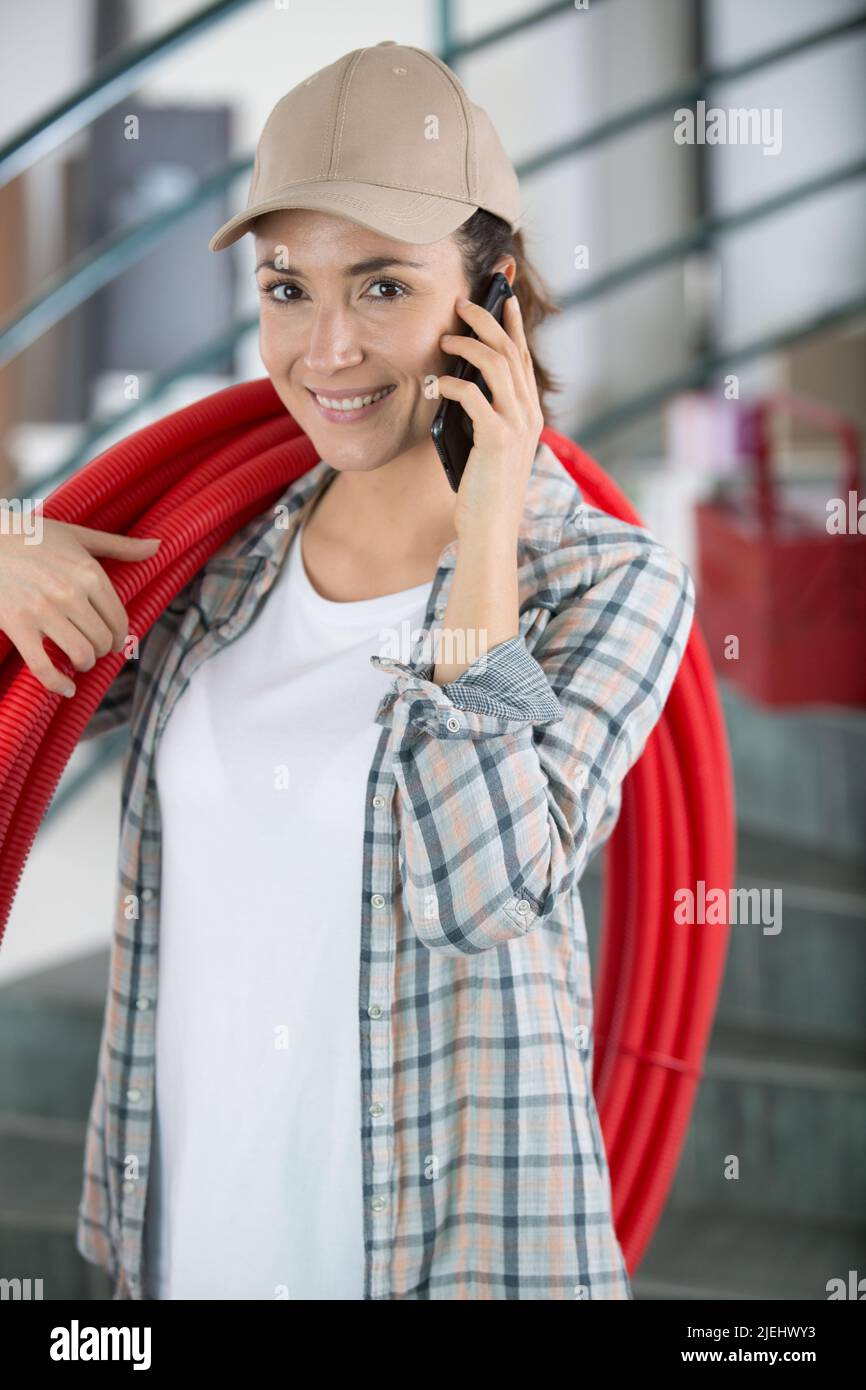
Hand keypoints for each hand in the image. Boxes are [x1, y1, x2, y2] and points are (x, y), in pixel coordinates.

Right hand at [0, 520, 160, 696]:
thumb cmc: (31, 536)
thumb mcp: (77, 535)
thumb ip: (119, 545)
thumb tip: (157, 546)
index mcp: (89, 572)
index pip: (119, 621)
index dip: (117, 637)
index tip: (110, 639)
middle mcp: (70, 593)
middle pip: (102, 642)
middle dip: (100, 650)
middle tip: (91, 648)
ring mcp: (43, 610)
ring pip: (81, 656)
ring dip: (83, 664)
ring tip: (78, 661)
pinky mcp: (17, 625)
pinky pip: (44, 667)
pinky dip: (58, 684)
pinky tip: (66, 688)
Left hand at [436, 293, 543, 543]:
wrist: (492, 529)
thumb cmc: (484, 491)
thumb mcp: (489, 446)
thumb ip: (484, 415)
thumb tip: (459, 383)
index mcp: (529, 414)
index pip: (523, 357)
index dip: (512, 324)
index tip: (501, 298)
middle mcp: (529, 414)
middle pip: (511, 350)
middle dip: (487, 319)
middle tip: (462, 303)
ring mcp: (516, 425)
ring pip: (497, 364)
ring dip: (468, 344)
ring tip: (446, 338)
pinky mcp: (497, 438)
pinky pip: (474, 395)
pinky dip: (452, 383)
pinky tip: (436, 383)